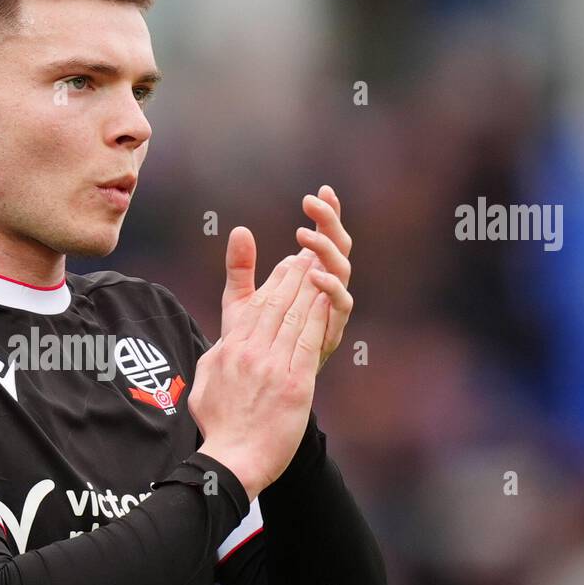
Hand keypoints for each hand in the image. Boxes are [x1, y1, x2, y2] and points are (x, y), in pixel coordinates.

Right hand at [189, 253, 331, 500]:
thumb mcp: (204, 383)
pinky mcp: (294, 384)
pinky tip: (327, 299)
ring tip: (320, 268)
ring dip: (308, 288)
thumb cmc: (218, 428)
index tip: (286, 265)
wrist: (232, 461)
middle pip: (275, 304)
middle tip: (307, 255)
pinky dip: (318, 316)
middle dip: (293, 276)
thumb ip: (216, 357)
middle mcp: (249, 353)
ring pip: (294, 317)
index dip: (273, 282)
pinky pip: (308, 341)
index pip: (254, 306)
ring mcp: (272, 367)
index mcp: (228, 351)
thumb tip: (225, 342)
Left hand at [219, 185, 352, 370]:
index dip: (326, 215)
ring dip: (327, 249)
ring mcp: (330, 312)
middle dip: (331, 222)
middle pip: (339, 248)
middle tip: (316, 201)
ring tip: (305, 236)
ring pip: (343, 271)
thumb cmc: (252, 348)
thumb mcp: (240, 303)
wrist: (254, 393)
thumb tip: (241, 229)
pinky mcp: (331, 333)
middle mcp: (324, 292)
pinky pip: (342, 306)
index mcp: (308, 279)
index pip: (322, 238)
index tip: (319, 191)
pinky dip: (331, 288)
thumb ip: (241, 269)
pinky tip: (315, 275)